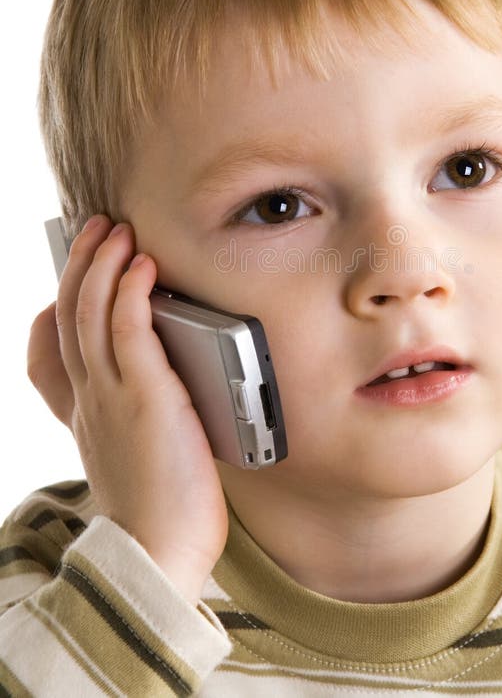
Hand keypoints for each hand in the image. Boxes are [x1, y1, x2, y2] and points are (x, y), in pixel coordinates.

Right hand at [30, 215, 227, 604]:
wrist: (158, 552)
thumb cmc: (159, 509)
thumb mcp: (135, 454)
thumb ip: (138, 414)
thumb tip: (165, 383)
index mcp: (87, 411)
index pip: (57, 346)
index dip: (60, 302)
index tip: (80, 273)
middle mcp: (91, 398)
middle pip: (71, 314)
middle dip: (83, 264)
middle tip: (99, 229)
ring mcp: (113, 396)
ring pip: (92, 314)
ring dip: (104, 265)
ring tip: (118, 232)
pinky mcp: (145, 397)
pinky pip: (129, 332)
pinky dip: (132, 293)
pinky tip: (142, 267)